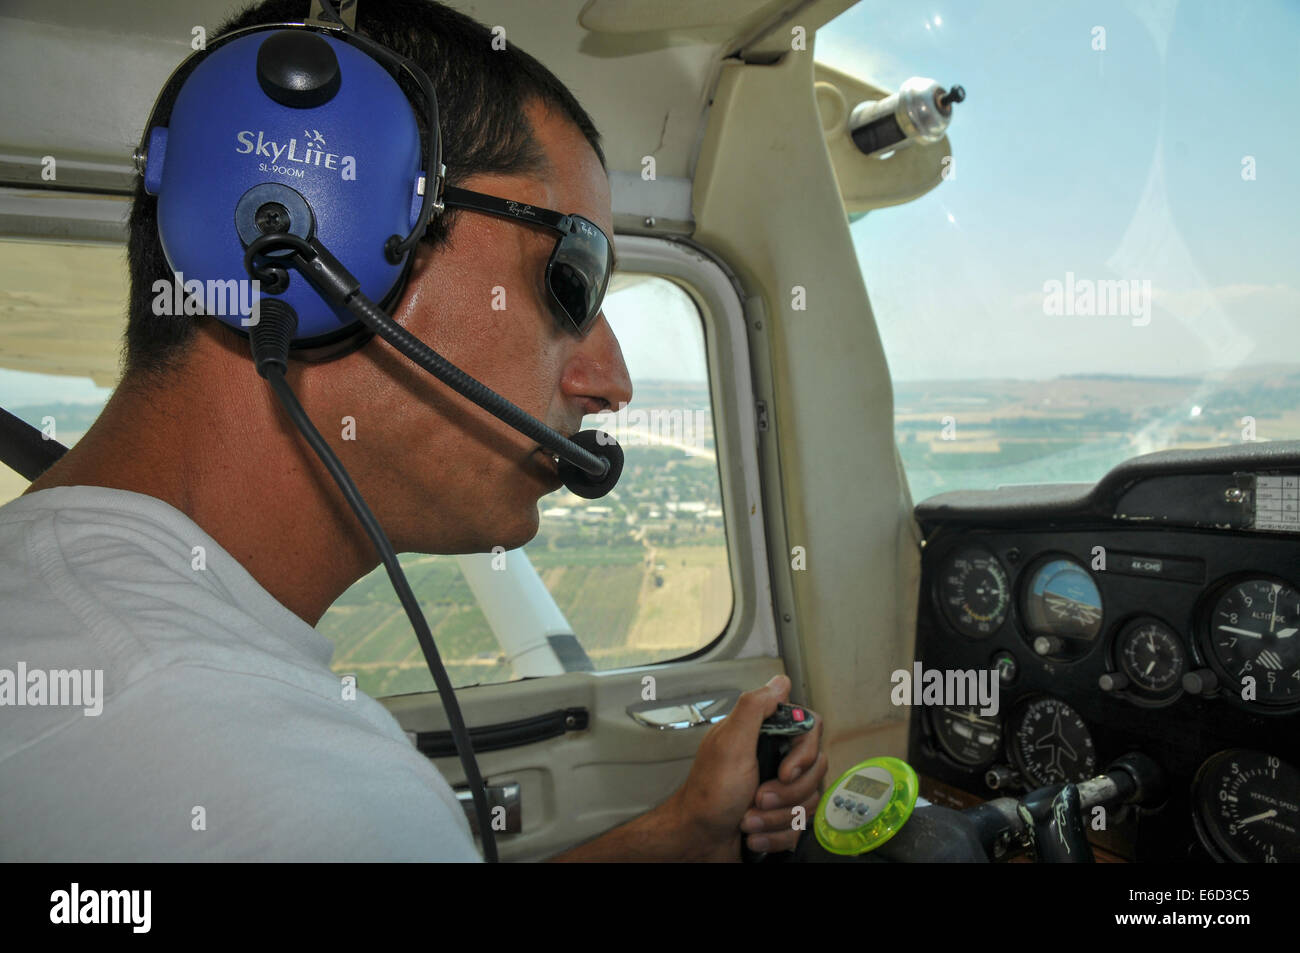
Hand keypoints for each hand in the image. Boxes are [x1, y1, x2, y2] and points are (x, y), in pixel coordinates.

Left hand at [665, 674, 826, 860]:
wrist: (697, 842)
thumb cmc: (708, 796)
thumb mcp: (729, 744)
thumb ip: (753, 708)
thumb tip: (778, 683)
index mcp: (763, 736)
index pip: (810, 729)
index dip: (805, 753)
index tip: (785, 771)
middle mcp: (774, 759)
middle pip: (815, 770)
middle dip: (785, 794)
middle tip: (756, 797)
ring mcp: (779, 790)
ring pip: (808, 802)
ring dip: (776, 818)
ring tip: (748, 819)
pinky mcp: (781, 817)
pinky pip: (799, 828)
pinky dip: (775, 836)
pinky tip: (753, 834)